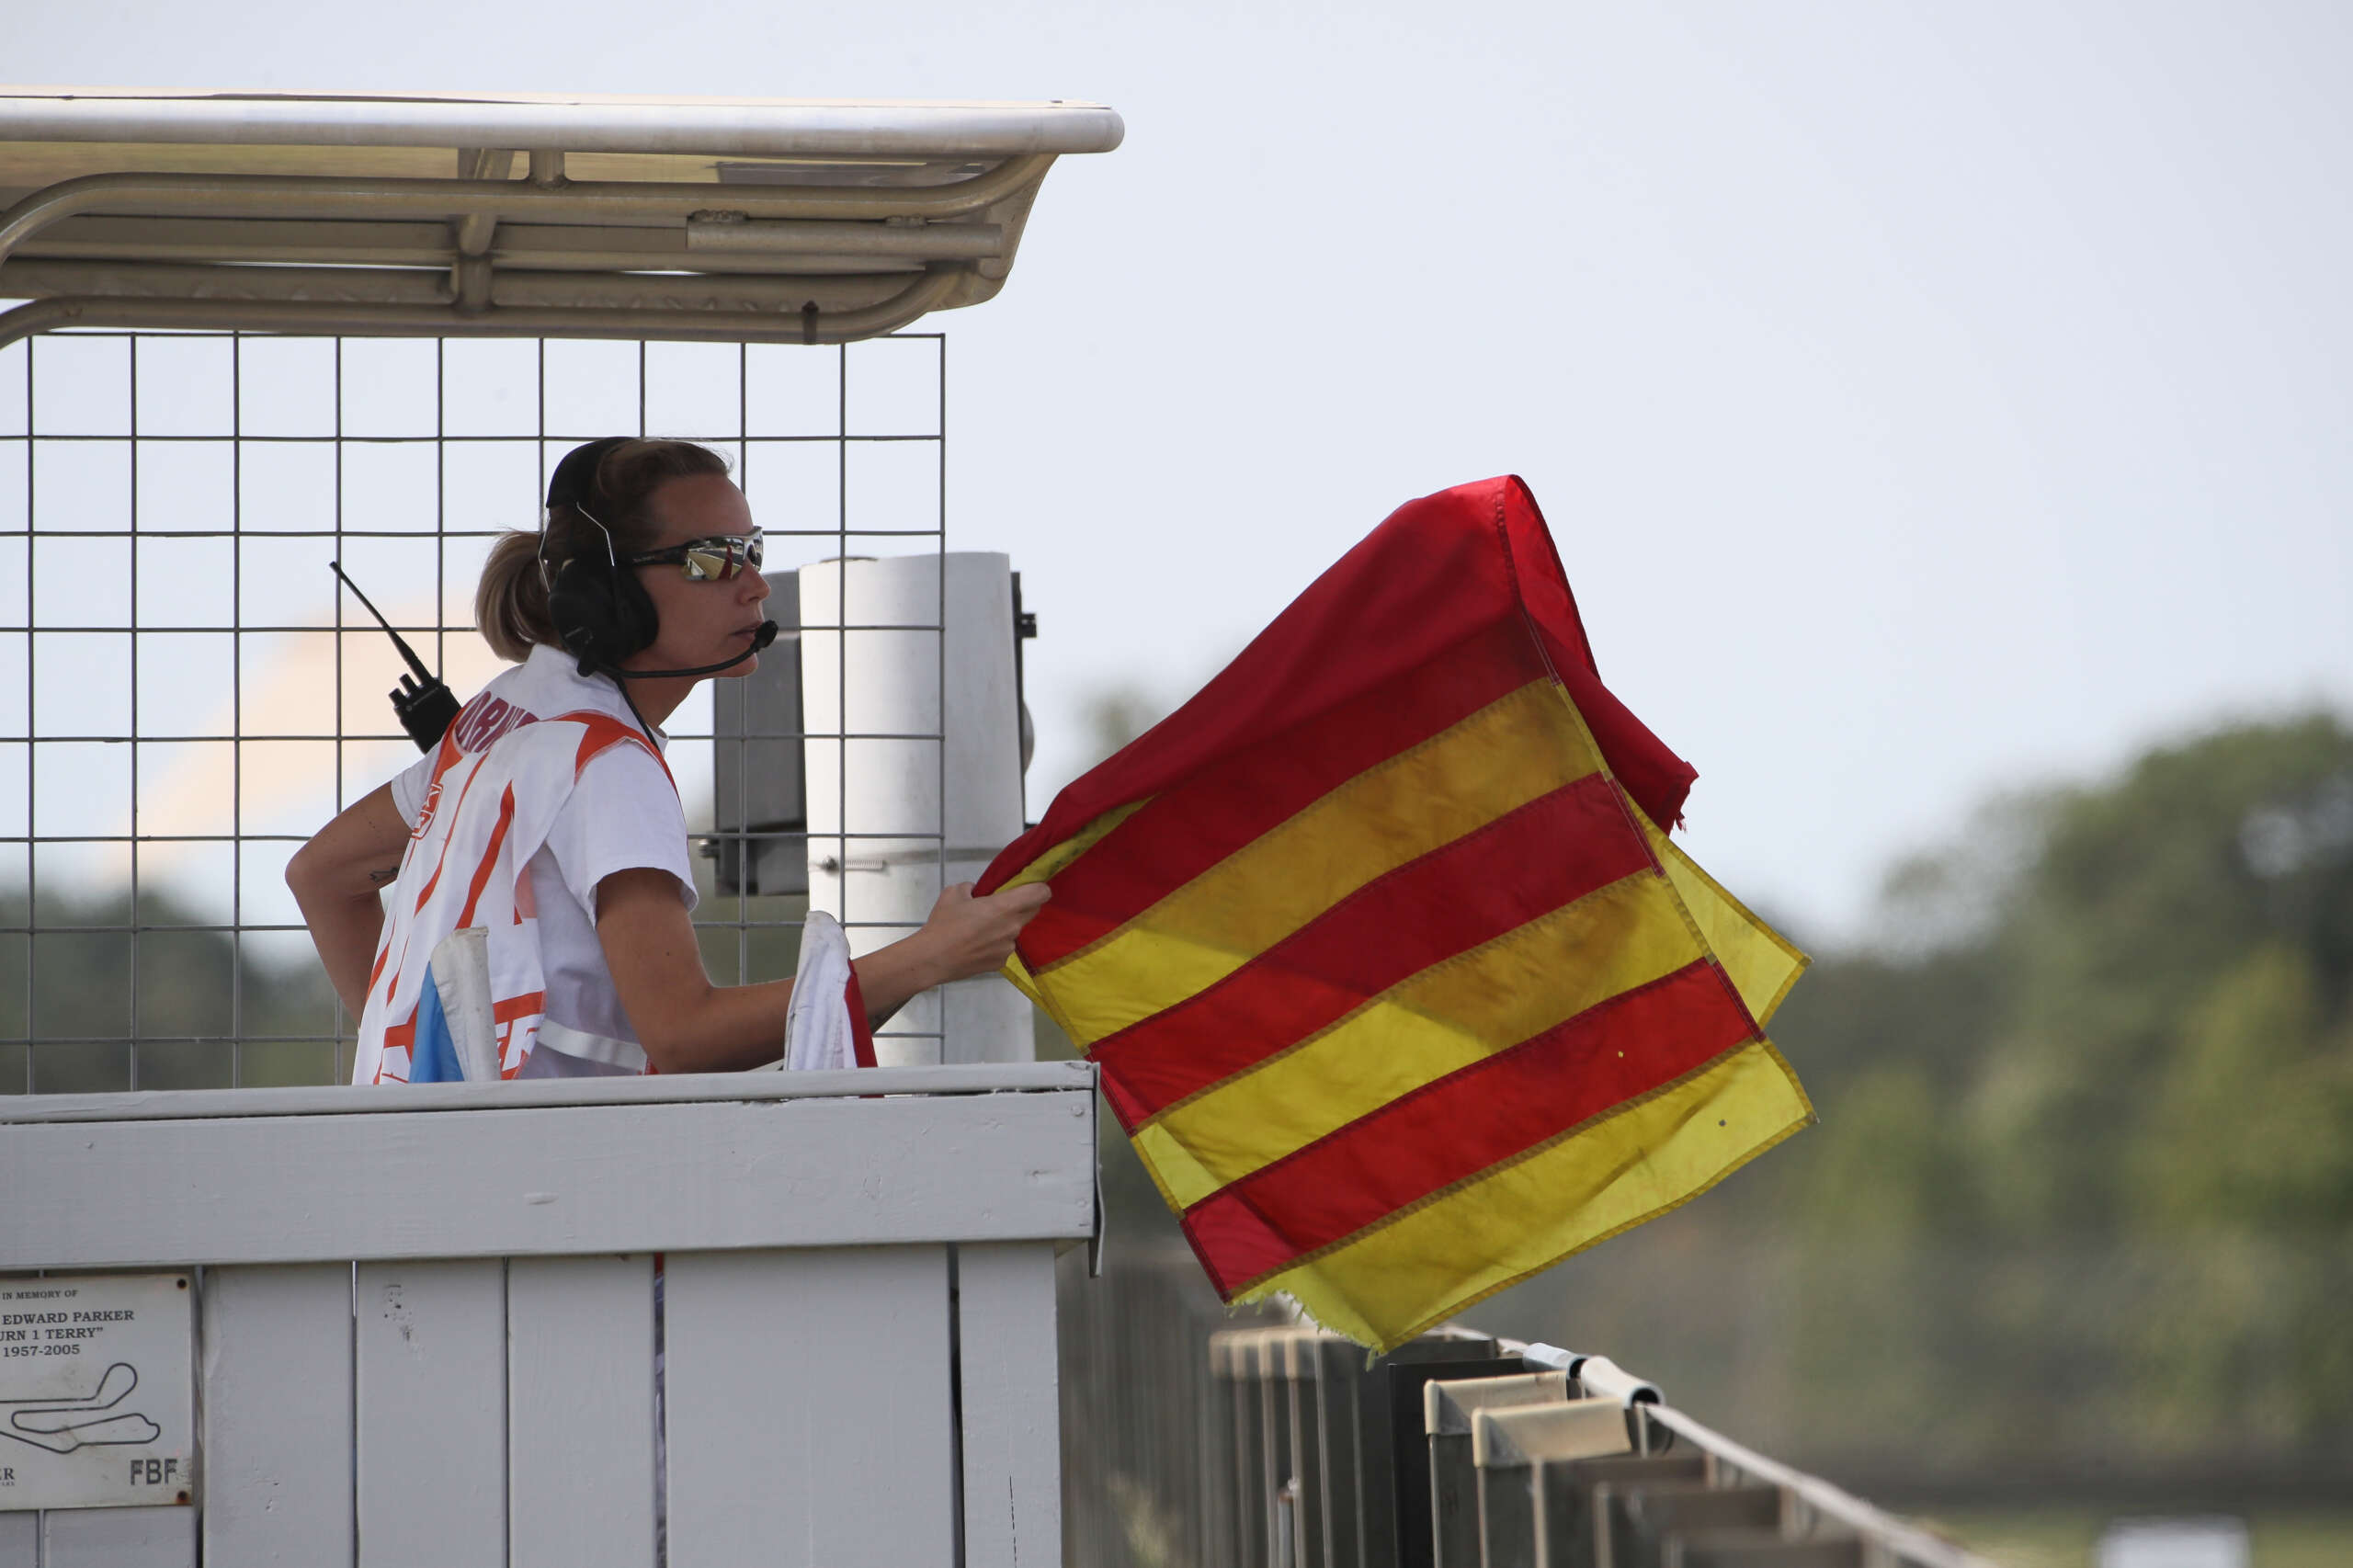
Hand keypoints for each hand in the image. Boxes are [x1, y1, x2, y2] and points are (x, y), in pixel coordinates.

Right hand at [916, 881, 1052, 984]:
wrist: (933, 958)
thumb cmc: (944, 923)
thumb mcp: (953, 893)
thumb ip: (971, 888)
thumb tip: (975, 892)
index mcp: (1005, 907)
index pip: (1041, 893)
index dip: (1039, 888)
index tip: (1029, 887)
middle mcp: (1013, 927)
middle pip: (1032, 911)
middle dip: (1022, 905)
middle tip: (1001, 905)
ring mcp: (1008, 947)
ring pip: (1015, 930)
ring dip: (1005, 926)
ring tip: (980, 929)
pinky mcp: (1001, 962)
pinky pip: (1004, 947)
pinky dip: (996, 943)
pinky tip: (976, 945)